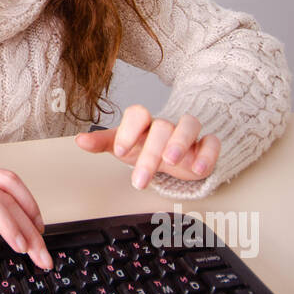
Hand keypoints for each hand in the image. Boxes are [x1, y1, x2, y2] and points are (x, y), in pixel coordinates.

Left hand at [74, 105, 220, 188]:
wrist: (174, 152)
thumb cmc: (145, 146)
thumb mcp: (124, 146)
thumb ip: (103, 142)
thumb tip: (80, 140)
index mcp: (144, 123)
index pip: (138, 114)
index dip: (129, 130)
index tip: (119, 151)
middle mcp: (166, 125)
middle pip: (161, 128)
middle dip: (150, 154)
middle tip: (139, 179)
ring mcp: (187, 133)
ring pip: (189, 126)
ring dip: (180, 142)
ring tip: (171, 161)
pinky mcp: (206, 145)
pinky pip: (212, 142)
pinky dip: (208, 154)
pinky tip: (199, 169)